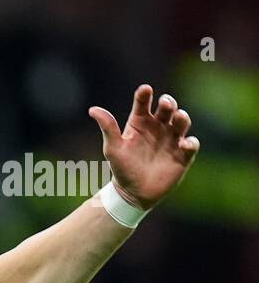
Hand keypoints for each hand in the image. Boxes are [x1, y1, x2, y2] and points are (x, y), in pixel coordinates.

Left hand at [89, 85, 200, 209]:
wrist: (133, 193)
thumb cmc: (121, 168)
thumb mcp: (113, 148)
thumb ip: (107, 128)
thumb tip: (92, 109)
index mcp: (140, 122)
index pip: (143, 103)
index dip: (144, 95)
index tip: (145, 89)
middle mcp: (158, 127)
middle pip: (167, 109)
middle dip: (168, 103)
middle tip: (165, 103)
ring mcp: (172, 139)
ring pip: (181, 122)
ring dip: (182, 117)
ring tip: (179, 117)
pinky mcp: (183, 154)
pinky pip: (191, 145)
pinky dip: (190, 142)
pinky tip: (184, 144)